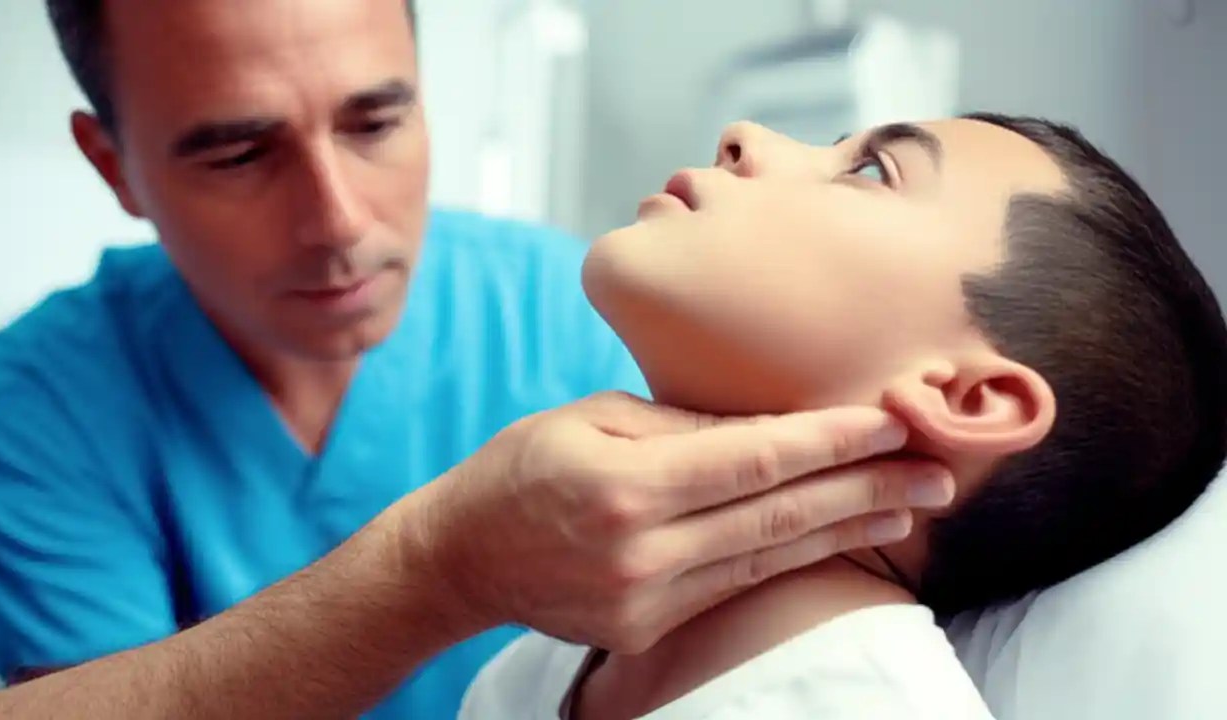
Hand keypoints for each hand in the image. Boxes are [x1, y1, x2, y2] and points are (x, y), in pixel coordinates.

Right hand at [414, 392, 952, 652]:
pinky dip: (792, 558)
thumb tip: (771, 425)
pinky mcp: (647, 628)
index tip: (891, 421)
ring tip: (910, 507)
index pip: (754, 459)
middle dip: (866, 489)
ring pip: (770, 557)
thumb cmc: (525, 466)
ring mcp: (646, 598)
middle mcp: (642, 549)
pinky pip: (736, 585)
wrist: (464, 555)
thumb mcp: (594, 418)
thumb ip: (683, 423)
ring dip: (845, 529)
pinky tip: (836, 537)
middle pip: (779, 514)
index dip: (830, 441)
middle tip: (937, 472)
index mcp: (626, 484)